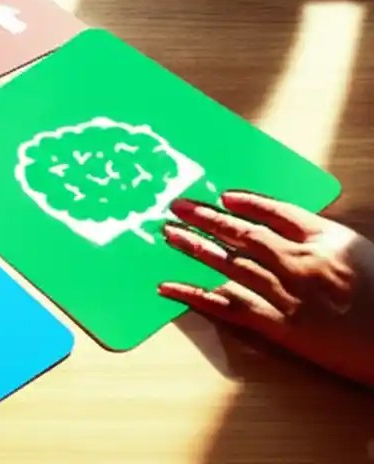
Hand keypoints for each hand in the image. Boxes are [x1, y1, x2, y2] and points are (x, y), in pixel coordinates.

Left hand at [161, 191, 373, 387]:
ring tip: (167, 233)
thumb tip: (292, 234)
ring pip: (230, 262)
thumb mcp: (363, 256)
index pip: (277, 211)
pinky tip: (168, 286)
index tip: (223, 196)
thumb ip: (328, 243)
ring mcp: (287, 292)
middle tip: (177, 206)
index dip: (246, 202)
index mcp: (327, 238)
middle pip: (244, 233)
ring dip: (195, 246)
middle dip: (207, 218)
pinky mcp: (280, 326)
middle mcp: (301, 260)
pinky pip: (228, 306)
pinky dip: (195, 295)